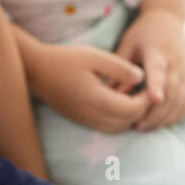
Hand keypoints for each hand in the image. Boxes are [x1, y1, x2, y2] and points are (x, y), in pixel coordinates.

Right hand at [29, 41, 152, 134]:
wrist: (36, 70)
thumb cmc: (65, 59)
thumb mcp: (94, 56)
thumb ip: (120, 68)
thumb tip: (141, 78)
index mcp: (98, 100)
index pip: (132, 110)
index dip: (145, 100)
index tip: (148, 84)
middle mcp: (92, 116)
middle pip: (128, 122)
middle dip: (141, 109)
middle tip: (145, 91)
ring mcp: (86, 121)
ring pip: (118, 128)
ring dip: (130, 116)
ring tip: (133, 96)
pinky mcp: (81, 120)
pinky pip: (107, 127)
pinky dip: (118, 118)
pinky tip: (118, 101)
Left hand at [113, 6, 184, 130]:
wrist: (167, 20)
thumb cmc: (142, 33)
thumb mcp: (127, 44)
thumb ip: (121, 69)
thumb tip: (113, 94)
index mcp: (157, 52)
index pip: (159, 70)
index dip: (157, 85)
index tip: (154, 99)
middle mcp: (174, 64)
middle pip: (171, 92)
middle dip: (155, 112)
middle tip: (137, 126)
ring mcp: (183, 73)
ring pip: (180, 101)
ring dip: (164, 117)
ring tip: (144, 127)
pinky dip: (175, 116)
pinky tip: (161, 123)